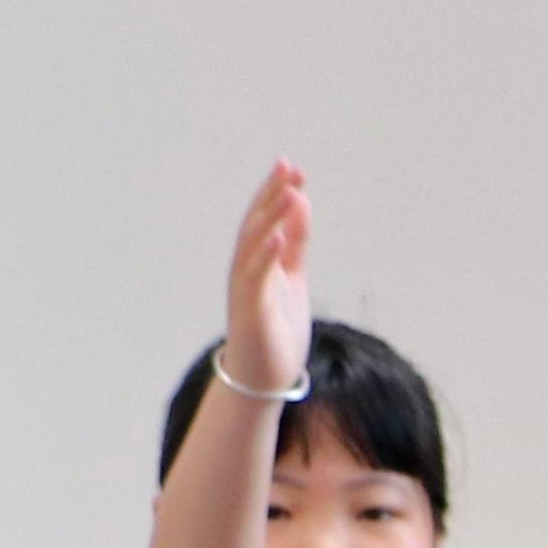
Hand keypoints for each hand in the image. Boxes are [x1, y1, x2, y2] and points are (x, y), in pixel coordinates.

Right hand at [223, 158, 313, 400]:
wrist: (264, 379)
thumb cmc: (276, 331)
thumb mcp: (293, 279)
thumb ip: (296, 244)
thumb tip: (301, 203)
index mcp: (259, 262)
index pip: (266, 219)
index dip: (277, 192)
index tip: (293, 168)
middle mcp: (247, 270)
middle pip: (256, 224)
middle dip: (271, 195)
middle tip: (287, 167)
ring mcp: (246, 289)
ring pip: (253, 245)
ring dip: (270, 218)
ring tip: (288, 193)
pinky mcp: (249, 311)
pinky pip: (255, 278)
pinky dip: (266, 255)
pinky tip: (280, 236)